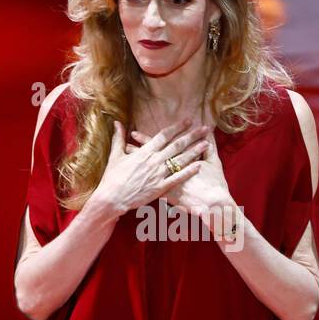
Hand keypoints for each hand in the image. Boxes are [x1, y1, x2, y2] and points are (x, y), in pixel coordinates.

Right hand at [93, 118, 211, 216]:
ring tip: (206, 144)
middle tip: (204, 129)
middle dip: (192, 136)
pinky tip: (199, 166)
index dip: (177, 127)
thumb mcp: (115, 155)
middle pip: (177, 145)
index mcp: (144, 152)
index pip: (164, 135)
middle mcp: (154, 161)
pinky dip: (188, 171)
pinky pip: (177, 178)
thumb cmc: (111, 178)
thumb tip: (116, 122)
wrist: (111, 198)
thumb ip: (118, 138)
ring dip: (194, 151)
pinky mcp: (160, 188)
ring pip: (180, 160)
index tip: (188, 121)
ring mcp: (158, 174)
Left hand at [128, 126, 236, 237]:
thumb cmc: (214, 183)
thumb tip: (210, 134)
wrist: (213, 204)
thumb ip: (209, 149)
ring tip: (122, 160)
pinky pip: (148, 186)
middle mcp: (169, 171)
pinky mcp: (166, 195)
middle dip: (135, 150)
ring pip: (146, 172)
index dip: (145, 139)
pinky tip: (132, 180)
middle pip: (148, 159)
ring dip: (135, 166)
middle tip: (120, 145)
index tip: (133, 133)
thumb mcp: (214, 163)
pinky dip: (141, 182)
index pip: (157, 146)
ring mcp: (166, 183)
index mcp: (177, 160)